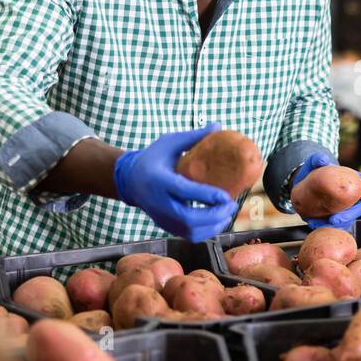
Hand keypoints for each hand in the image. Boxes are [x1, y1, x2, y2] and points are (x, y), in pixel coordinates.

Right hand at [113, 126, 237, 240]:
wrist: (130, 180)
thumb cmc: (152, 158)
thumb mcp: (169, 143)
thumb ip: (193, 137)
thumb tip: (218, 125)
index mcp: (159, 180)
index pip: (184, 191)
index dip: (206, 196)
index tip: (225, 195)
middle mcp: (159, 202)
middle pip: (188, 218)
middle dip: (213, 216)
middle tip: (230, 206)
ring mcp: (161, 217)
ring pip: (189, 231)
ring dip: (212, 226)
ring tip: (227, 213)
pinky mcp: (165, 226)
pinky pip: (187, 235)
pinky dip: (205, 232)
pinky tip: (217, 221)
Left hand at [291, 151, 360, 229]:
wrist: (304, 184)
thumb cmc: (314, 171)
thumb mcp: (314, 162)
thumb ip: (317, 159)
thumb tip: (322, 160)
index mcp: (354, 180)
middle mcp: (353, 196)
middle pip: (359, 207)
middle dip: (350, 215)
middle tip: (336, 219)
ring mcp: (345, 208)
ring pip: (348, 219)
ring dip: (338, 224)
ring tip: (323, 223)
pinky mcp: (336, 217)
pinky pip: (335, 225)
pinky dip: (325, 226)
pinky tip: (314, 223)